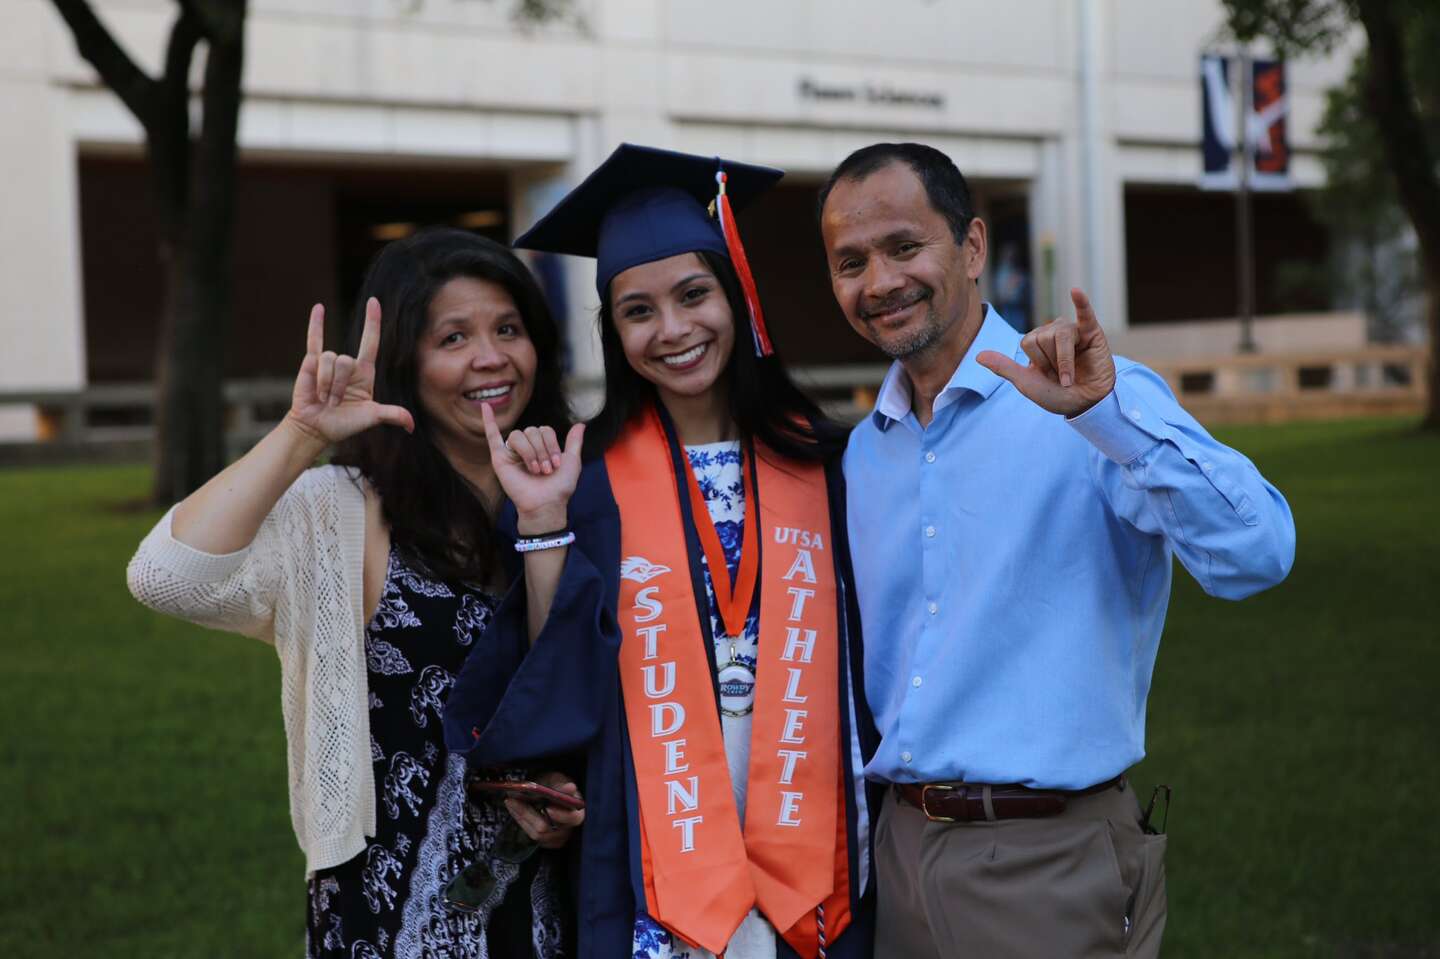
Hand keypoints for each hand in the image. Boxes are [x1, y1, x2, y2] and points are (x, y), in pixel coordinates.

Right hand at [286, 298, 414, 446]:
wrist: (316, 428)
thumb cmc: (344, 424)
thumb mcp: (370, 418)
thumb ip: (391, 415)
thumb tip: (411, 425)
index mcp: (364, 373)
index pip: (371, 342)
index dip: (372, 322)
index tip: (374, 301)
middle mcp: (348, 365)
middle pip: (345, 361)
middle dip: (338, 385)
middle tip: (334, 403)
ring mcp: (329, 362)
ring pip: (329, 359)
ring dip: (325, 383)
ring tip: (323, 398)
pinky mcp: (310, 363)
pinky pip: (314, 340)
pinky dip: (316, 324)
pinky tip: (319, 307)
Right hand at [481, 402, 583, 530]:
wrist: (545, 503)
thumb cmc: (559, 486)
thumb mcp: (572, 462)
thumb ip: (574, 442)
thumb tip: (580, 424)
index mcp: (541, 445)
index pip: (545, 430)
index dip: (553, 445)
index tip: (557, 464)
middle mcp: (527, 446)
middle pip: (532, 431)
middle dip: (542, 450)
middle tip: (545, 470)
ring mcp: (512, 451)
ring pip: (519, 435)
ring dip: (530, 452)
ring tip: (534, 469)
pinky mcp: (500, 458)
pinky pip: (492, 436)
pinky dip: (488, 420)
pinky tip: (486, 406)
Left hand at [504, 773, 583, 849]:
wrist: (548, 793)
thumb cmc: (555, 785)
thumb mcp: (558, 780)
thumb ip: (562, 786)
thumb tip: (571, 787)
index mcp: (577, 811)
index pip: (574, 818)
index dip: (561, 815)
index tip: (548, 808)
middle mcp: (568, 828)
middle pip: (547, 828)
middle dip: (528, 814)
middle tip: (513, 799)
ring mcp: (556, 837)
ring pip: (536, 833)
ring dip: (521, 816)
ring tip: (510, 801)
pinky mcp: (546, 841)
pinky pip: (531, 834)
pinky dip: (521, 821)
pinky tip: (514, 809)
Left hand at [977, 288, 1115, 416]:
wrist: (1085, 404)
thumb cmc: (1057, 394)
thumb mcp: (1026, 382)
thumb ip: (1004, 368)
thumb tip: (977, 356)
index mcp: (1036, 341)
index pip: (1027, 341)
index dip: (1037, 363)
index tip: (1047, 376)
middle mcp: (1053, 332)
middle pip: (1042, 338)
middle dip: (1052, 363)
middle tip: (1063, 375)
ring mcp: (1073, 330)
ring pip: (1060, 335)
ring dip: (1064, 361)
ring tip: (1072, 373)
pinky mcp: (1092, 332)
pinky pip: (1085, 314)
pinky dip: (1081, 302)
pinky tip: (1075, 291)